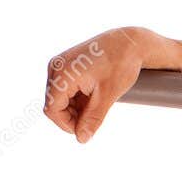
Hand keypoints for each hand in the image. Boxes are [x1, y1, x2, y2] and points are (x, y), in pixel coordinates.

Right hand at [43, 27, 149, 142]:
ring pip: (59, 99)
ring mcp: (59, 65)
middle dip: (72, 118)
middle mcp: (55, 67)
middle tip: (95, 119)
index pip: (52, 110)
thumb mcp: (108, 96)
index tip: (86, 130)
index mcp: (62, 73)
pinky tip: (93, 98)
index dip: (67, 125)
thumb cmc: (120, 65)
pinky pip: (65, 90)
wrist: (129, 42)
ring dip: (76, 109)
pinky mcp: (66, 66)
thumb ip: (93, 119)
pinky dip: (77, 100)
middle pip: (54, 105)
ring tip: (97, 105)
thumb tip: (82, 139)